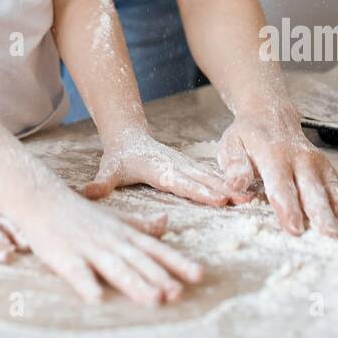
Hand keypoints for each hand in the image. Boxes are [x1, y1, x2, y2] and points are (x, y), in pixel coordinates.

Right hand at [18, 184, 203, 304]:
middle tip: (179, 293)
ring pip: (115, 267)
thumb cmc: (80, 212)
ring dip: (135, 283)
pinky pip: (78, 273)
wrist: (43, 199)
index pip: (155, 249)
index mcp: (123, 233)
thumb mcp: (115, 216)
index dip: (177, 262)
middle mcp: (110, 241)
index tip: (199, 275)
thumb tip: (167, 221)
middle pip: (138, 261)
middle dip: (159, 277)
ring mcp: (88, 248)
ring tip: (153, 300)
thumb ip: (141, 224)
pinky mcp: (65, 257)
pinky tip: (97, 298)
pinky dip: (87, 284)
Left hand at [82, 129, 251, 206]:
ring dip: (231, 187)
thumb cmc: (120, 158)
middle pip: (204, 180)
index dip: (201, 192)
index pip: (182, 183)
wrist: (129, 136)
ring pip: (211, 177)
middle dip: (225, 190)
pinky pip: (211, 176)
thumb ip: (101, 183)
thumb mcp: (109, 170)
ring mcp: (186, 165)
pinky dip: (227, 183)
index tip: (220, 199)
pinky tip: (243, 192)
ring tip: (251, 198)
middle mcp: (177, 166)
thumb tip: (87, 192)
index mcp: (160, 170)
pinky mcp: (190, 167)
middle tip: (246, 200)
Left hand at [217, 109, 337, 235]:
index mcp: (274, 157)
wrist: (270, 113)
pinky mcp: (329, 169)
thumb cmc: (248, 135)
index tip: (294, 228)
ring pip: (335, 190)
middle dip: (322, 214)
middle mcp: (301, 161)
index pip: (282, 186)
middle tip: (330, 235)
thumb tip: (235, 184)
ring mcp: (318, 165)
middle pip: (312, 191)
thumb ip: (233, 165)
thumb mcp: (231, 145)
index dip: (288, 208)